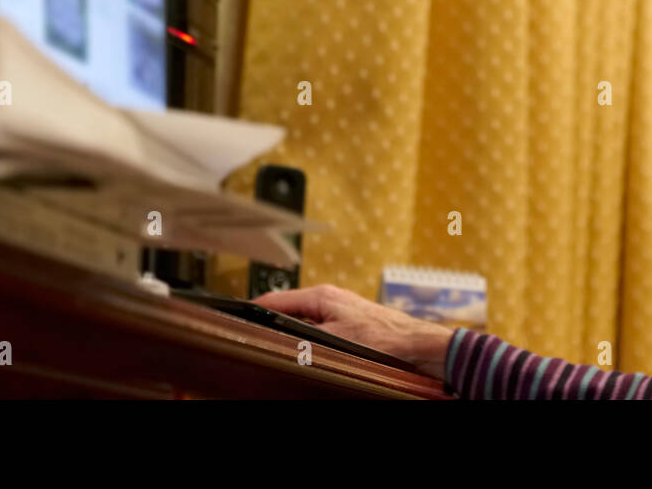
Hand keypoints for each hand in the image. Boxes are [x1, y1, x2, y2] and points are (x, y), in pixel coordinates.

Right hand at [251, 283, 455, 380]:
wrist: (417, 346)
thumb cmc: (385, 337)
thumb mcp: (335, 341)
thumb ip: (303, 338)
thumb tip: (277, 340)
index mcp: (321, 296)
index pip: (274, 300)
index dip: (252, 311)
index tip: (234, 322)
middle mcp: (327, 301)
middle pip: (285, 313)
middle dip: (270, 327)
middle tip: (252, 342)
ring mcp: (337, 313)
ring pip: (300, 325)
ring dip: (291, 338)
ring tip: (277, 350)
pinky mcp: (346, 327)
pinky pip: (316, 333)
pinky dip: (308, 343)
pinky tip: (306, 356)